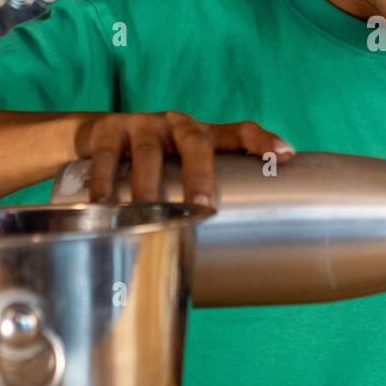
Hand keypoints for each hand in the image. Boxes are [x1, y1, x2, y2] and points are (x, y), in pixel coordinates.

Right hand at [75, 113, 294, 204]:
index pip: (241, 130)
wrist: (100, 135)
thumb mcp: (184, 169)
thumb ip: (205, 197)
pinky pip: (107, 155)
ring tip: (149, 212)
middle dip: (200, 174)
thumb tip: (232, 261)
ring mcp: (143, 125)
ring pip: (149, 152)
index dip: (263, 140)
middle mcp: (178, 125)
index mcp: (205, 134)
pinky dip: (104, 181)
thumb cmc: (157, 162)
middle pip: (195, 143)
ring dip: (149, 184)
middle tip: (201, 207)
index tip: (284, 156)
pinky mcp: (109, 129)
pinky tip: (103, 204)